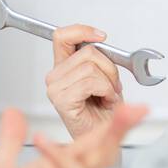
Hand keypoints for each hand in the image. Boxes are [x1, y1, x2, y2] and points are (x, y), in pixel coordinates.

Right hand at [45, 24, 124, 138]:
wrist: (106, 136)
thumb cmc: (104, 112)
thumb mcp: (105, 76)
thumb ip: (98, 56)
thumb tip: (101, 38)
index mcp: (63, 67)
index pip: (63, 36)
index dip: (82, 31)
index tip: (101, 36)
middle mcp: (56, 77)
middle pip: (87, 52)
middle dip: (109, 67)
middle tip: (111, 85)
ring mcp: (56, 89)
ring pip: (91, 67)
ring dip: (108, 82)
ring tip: (106, 96)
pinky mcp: (61, 100)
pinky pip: (90, 82)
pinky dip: (106, 91)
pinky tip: (104, 101)